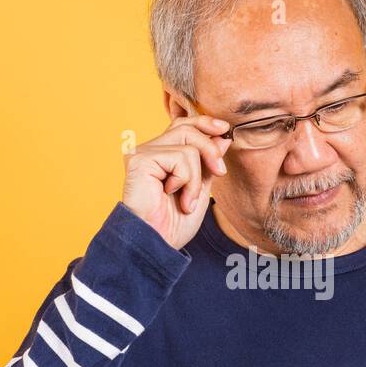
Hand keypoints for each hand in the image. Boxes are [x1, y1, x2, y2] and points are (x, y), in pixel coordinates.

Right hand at [121, 114, 230, 249]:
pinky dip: (186, 180)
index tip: (225, 130)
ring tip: (187, 200)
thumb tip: (223, 136)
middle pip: (188, 128)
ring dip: (197, 179)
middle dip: (210, 150)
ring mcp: (142, 153)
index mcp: (161, 154)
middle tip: (220, 173)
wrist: (157, 243)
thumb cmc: (173, 223)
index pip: (183, 125)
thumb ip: (208, 162)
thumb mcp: (200, 188)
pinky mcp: (140, 160)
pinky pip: (180, 157)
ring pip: (189, 146)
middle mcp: (149, 150)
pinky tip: (172, 195)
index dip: (205, 123)